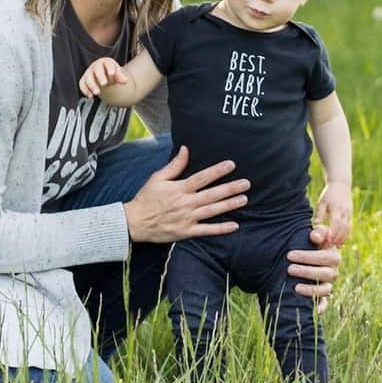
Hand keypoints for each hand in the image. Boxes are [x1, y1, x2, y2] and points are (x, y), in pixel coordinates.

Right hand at [80, 57, 125, 97]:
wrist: (103, 75)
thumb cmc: (111, 73)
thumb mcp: (117, 74)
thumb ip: (120, 77)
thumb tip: (125, 81)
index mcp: (105, 62)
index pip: (107, 63)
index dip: (109, 68)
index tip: (112, 73)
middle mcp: (96, 66)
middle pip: (96, 69)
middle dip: (100, 76)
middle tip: (104, 84)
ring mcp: (89, 73)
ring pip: (88, 77)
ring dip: (92, 85)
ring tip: (97, 93)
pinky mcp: (84, 80)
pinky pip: (82, 84)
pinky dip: (85, 90)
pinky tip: (90, 96)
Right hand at [125, 145, 247, 243]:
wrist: (135, 222)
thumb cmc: (146, 198)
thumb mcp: (158, 178)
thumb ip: (175, 165)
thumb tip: (186, 149)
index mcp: (179, 189)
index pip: (202, 178)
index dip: (217, 171)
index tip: (231, 165)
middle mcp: (185, 203)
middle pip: (212, 194)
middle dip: (230, 188)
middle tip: (246, 183)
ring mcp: (187, 218)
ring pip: (212, 211)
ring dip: (229, 205)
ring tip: (244, 199)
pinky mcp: (186, 232)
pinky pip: (206, 230)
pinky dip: (221, 229)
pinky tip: (234, 225)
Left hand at [287, 226, 341, 312]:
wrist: (297, 258)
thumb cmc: (304, 243)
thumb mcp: (311, 235)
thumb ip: (318, 232)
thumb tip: (315, 237)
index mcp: (332, 254)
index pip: (326, 257)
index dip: (308, 256)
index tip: (289, 255)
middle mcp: (332, 270)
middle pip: (326, 274)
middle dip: (307, 271)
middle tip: (289, 269)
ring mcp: (328, 284)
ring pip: (325, 290)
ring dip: (311, 289)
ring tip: (295, 287)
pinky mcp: (322, 297)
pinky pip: (324, 304)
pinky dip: (318, 307)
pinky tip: (308, 309)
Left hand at [315, 180, 352, 247]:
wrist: (341, 185)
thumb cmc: (328, 194)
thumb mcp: (322, 202)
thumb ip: (320, 213)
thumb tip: (315, 224)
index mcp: (336, 208)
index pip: (336, 223)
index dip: (332, 232)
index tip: (327, 240)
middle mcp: (344, 212)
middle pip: (343, 228)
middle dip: (337, 238)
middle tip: (330, 246)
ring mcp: (349, 214)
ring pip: (348, 229)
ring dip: (342, 238)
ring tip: (335, 246)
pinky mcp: (350, 215)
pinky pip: (350, 227)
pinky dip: (346, 236)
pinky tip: (341, 243)